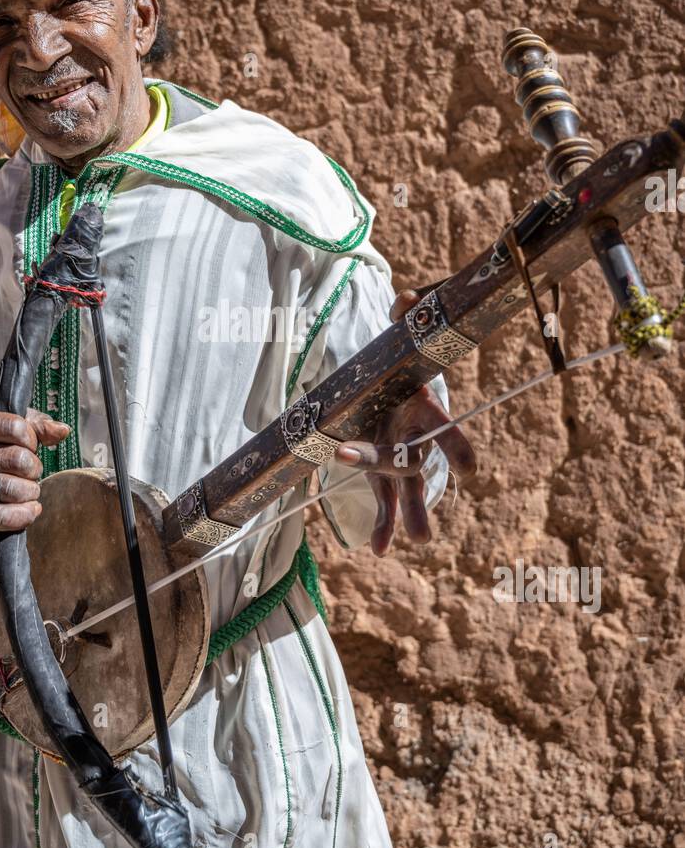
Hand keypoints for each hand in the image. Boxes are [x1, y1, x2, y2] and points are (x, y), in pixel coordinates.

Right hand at [0, 409, 69, 531]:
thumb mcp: (9, 433)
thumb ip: (37, 428)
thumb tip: (62, 430)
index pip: (16, 428)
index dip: (32, 440)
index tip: (29, 448)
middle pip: (18, 459)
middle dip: (33, 469)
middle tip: (29, 474)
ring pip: (12, 488)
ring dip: (30, 492)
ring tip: (27, 491)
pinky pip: (0, 516)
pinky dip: (23, 515)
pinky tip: (30, 510)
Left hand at [332, 289, 476, 553]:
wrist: (393, 391)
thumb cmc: (400, 368)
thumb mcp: (399, 344)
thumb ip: (404, 320)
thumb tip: (409, 299)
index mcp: (426, 411)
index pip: (449, 432)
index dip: (459, 450)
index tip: (470, 472)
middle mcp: (418, 440)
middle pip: (413, 461)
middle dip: (399, 473)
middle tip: (388, 496)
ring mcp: (402, 460)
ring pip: (407, 491)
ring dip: (411, 516)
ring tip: (419, 539)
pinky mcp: (382, 474)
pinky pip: (384, 502)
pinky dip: (382, 525)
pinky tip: (378, 548)